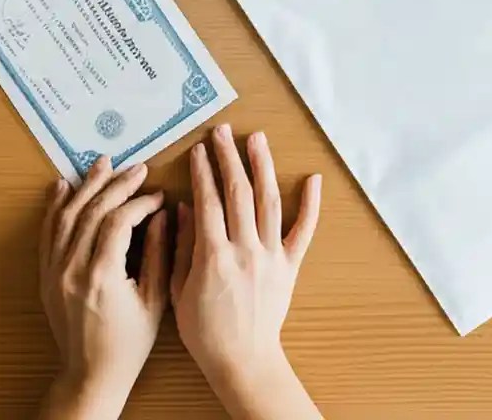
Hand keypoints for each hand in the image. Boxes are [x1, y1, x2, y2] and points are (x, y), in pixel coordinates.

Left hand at [38, 157, 169, 419]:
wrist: (91, 373)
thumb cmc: (128, 344)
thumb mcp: (155, 300)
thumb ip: (159, 254)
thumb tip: (162, 216)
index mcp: (102, 277)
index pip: (119, 221)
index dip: (140, 202)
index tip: (157, 195)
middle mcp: (72, 269)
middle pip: (92, 211)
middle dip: (116, 185)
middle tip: (136, 168)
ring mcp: (54, 271)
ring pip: (67, 216)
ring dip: (85, 186)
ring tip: (102, 164)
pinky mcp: (46, 275)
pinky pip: (48, 232)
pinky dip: (55, 206)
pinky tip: (63, 187)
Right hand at [172, 125, 322, 419]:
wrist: (242, 359)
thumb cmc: (205, 331)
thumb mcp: (179, 290)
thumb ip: (183, 246)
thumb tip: (185, 207)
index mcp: (213, 257)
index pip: (208, 202)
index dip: (202, 172)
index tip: (197, 149)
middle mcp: (245, 250)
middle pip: (238, 193)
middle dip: (227, 158)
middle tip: (220, 132)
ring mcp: (271, 256)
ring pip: (268, 203)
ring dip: (262, 167)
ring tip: (256, 139)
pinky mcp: (290, 266)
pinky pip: (303, 231)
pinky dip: (310, 205)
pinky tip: (312, 179)